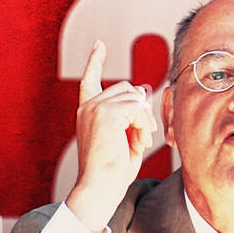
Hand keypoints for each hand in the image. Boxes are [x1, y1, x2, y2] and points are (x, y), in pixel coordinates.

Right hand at [65, 40, 157, 232]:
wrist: (101, 187)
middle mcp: (88, 106)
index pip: (90, 79)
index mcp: (88, 111)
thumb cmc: (114, 170)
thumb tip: (142, 90)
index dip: (95, 60)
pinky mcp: (105, 113)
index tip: (99, 44)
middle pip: (128, 88)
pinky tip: (140, 142)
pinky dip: (144, 125)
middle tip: (144, 134)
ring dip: (145, 120)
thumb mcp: (126, 136)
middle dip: (142, 109)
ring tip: (140, 141)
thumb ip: (132, 114)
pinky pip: (137, 108)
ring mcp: (95, 108)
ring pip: (135, 97)